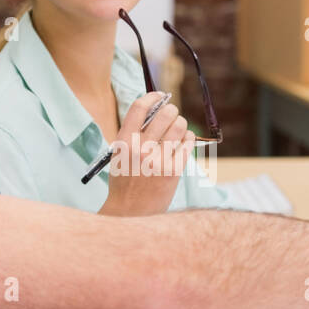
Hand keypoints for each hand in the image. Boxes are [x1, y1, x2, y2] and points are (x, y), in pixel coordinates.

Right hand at [99, 92, 195, 216]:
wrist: (130, 212)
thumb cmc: (125, 181)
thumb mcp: (120, 154)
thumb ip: (134, 134)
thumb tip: (156, 109)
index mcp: (124, 142)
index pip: (139, 107)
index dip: (153, 97)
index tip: (160, 96)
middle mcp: (140, 148)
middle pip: (165, 113)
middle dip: (171, 110)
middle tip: (172, 115)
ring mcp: (157, 160)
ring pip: (180, 126)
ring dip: (181, 124)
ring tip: (177, 131)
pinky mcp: (173, 171)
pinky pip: (188, 142)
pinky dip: (188, 138)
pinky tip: (183, 142)